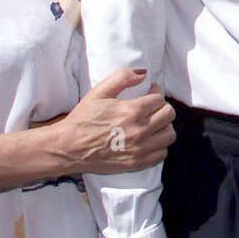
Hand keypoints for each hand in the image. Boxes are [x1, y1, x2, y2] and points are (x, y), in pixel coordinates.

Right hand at [53, 68, 174, 173]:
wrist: (69, 147)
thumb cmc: (82, 119)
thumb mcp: (99, 92)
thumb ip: (122, 78)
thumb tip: (143, 74)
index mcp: (132, 111)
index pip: (159, 99)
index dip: (156, 92)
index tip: (151, 92)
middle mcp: (139, 130)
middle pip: (168, 115)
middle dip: (162, 107)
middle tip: (153, 107)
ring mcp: (139, 149)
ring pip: (169, 135)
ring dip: (164, 127)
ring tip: (154, 123)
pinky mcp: (136, 163)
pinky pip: (161, 154)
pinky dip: (159, 146)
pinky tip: (150, 140)